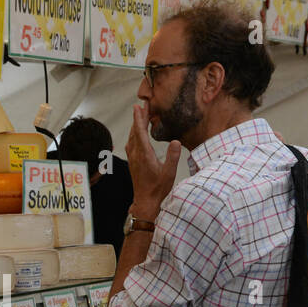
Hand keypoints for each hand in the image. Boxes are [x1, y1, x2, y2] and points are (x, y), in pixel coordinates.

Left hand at [127, 101, 181, 215]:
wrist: (145, 201)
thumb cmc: (158, 188)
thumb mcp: (169, 173)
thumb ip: (173, 157)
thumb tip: (176, 141)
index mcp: (145, 155)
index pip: (140, 132)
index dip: (139, 118)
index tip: (138, 106)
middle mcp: (136, 154)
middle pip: (135, 131)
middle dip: (138, 117)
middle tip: (142, 105)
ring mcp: (133, 158)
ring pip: (132, 137)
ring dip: (136, 125)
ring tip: (140, 115)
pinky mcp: (132, 162)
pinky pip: (131, 143)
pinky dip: (134, 134)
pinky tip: (137, 134)